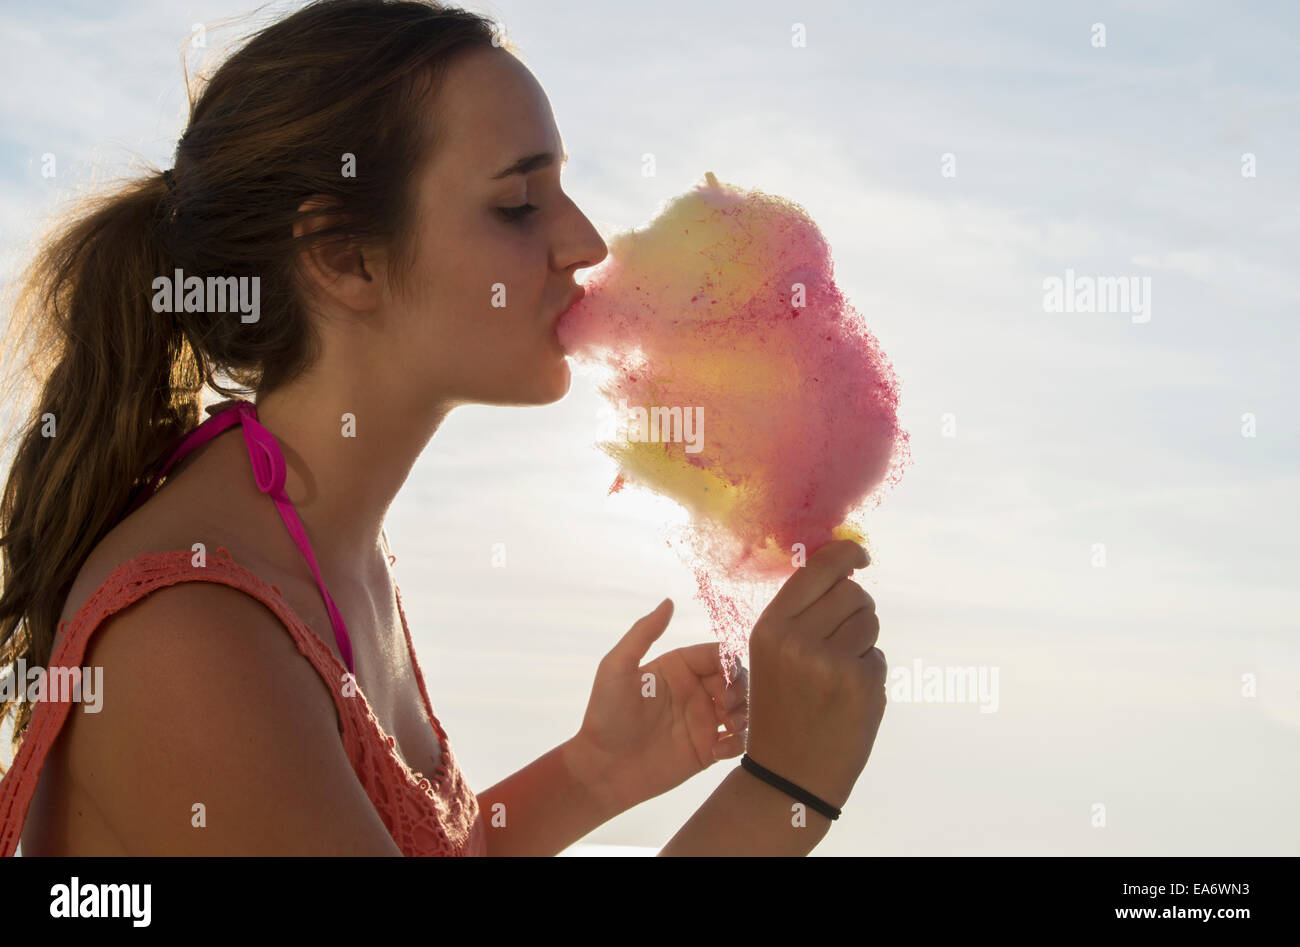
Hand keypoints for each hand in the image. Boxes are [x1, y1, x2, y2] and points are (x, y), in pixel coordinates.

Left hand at [565, 598, 748, 816]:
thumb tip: (669, 601)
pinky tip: (719, 750)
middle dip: (741, 689)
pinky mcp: (707, 750)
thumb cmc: (606, 715)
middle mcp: (695, 691)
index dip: (728, 664)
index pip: (717, 655)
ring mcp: (703, 722)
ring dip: (745, 714)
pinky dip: (738, 743)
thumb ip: (643, 633)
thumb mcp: (617, 667)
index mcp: (678, 668)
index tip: (724, 681)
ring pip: (744, 709)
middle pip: (737, 680)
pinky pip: (737, 742)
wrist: (603, 769)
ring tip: (729, 727)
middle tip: (726, 706)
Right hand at [745, 540, 885, 810]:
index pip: (817, 569)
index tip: (861, 554)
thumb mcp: (773, 654)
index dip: (846, 552)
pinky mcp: (859, 683)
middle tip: (843, 638)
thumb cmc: (782, 707)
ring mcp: (830, 661)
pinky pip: (877, 656)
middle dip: (856, 608)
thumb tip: (845, 567)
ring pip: (869, 621)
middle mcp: (796, 639)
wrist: (789, 773)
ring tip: (839, 673)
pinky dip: (869, 673)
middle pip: (851, 592)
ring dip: (863, 640)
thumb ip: (802, 613)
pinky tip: (847, 698)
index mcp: (770, 627)